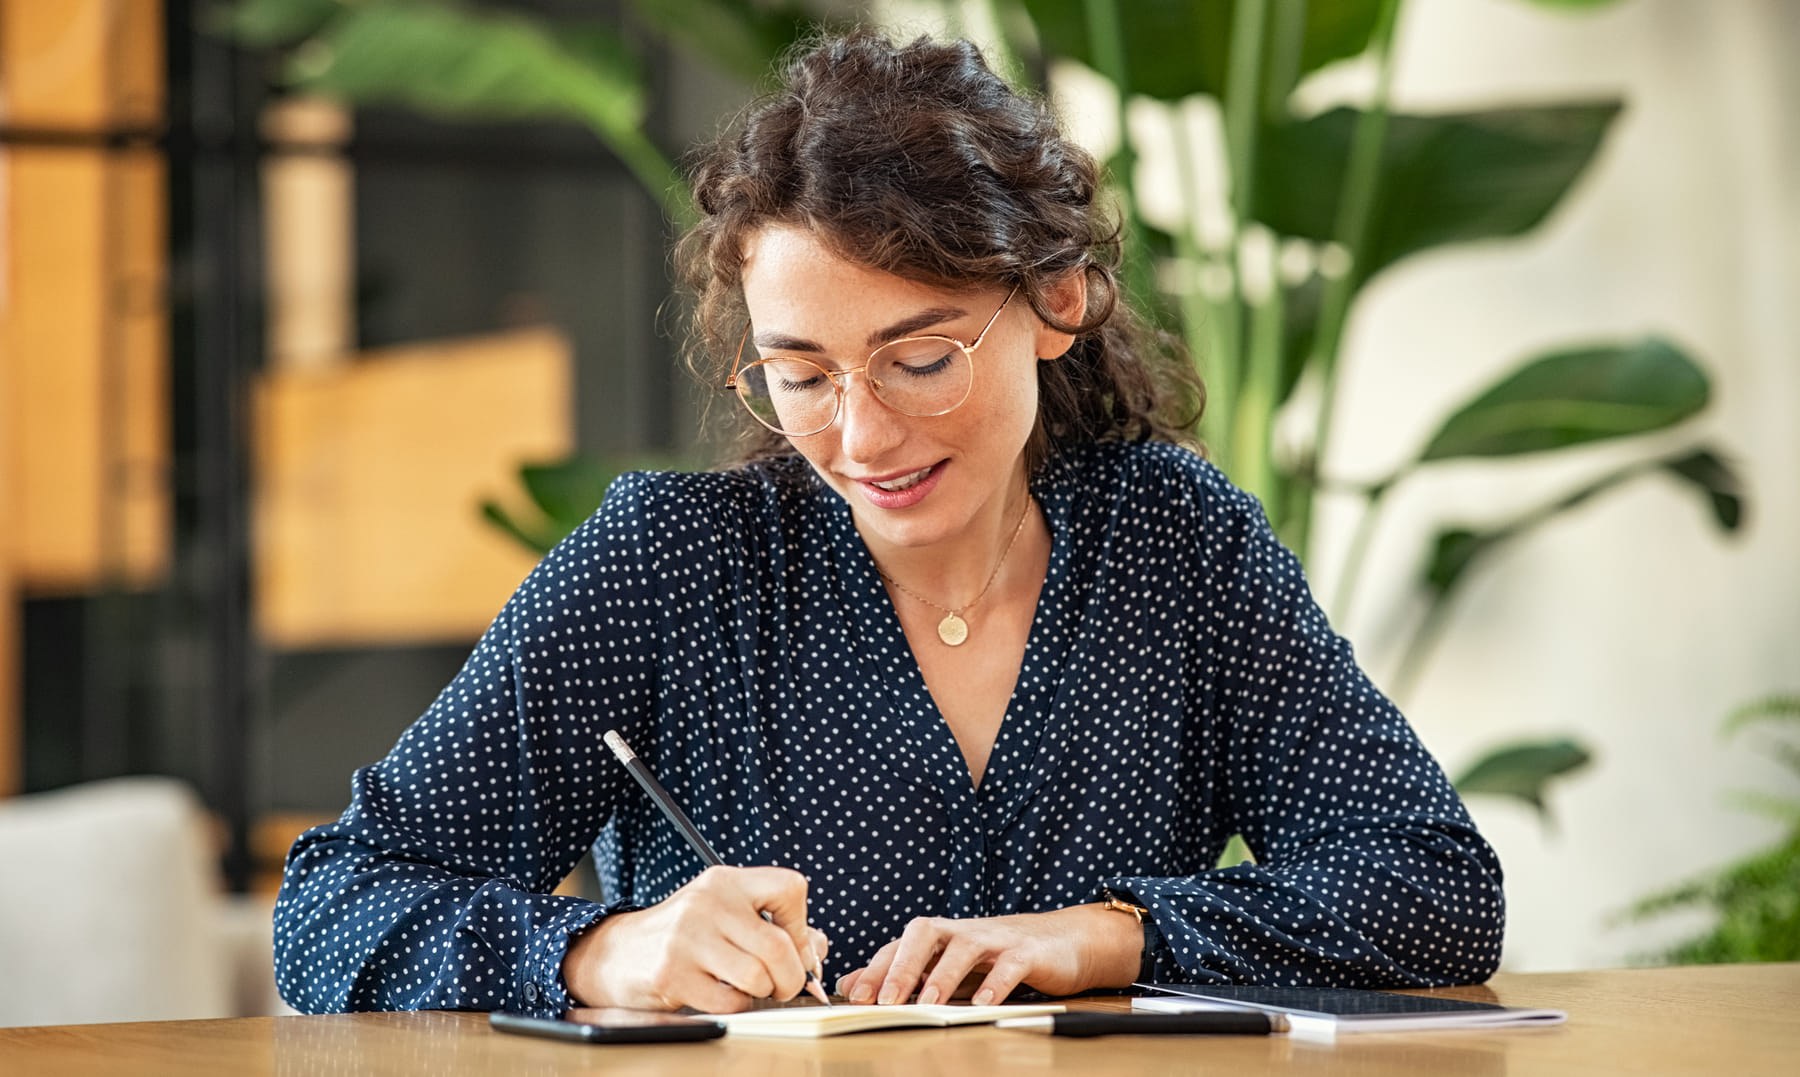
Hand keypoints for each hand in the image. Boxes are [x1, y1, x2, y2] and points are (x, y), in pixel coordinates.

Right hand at [561, 865, 828, 1012]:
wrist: (617, 952)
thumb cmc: (684, 935)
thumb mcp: (726, 915)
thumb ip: (776, 926)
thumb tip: (818, 950)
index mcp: (726, 881)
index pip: (791, 888)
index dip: (803, 925)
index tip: (795, 944)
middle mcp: (708, 902)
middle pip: (779, 945)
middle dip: (791, 977)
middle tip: (784, 986)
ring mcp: (688, 937)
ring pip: (757, 976)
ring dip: (763, 993)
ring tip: (750, 989)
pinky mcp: (672, 973)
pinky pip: (729, 1001)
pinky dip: (736, 1006)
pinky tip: (722, 996)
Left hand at [834, 904, 1139, 1006]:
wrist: (1064, 941)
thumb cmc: (1000, 956)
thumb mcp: (950, 966)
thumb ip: (906, 974)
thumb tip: (851, 983)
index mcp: (943, 935)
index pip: (901, 944)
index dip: (876, 967)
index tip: (854, 996)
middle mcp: (965, 930)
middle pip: (925, 932)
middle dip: (902, 965)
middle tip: (885, 999)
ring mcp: (997, 938)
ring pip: (964, 946)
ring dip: (942, 975)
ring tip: (927, 1004)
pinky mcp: (1029, 951)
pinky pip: (1009, 963)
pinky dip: (995, 984)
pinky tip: (982, 1005)